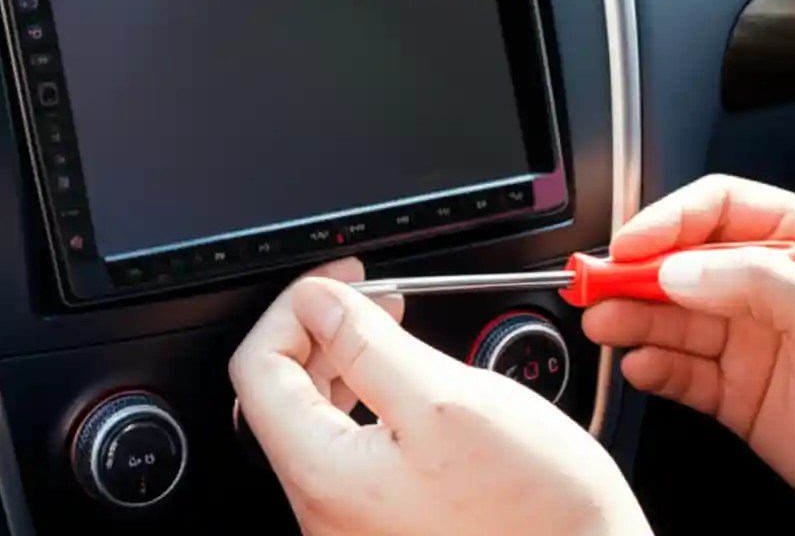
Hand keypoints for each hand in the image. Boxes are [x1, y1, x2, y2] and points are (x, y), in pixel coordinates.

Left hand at [229, 258, 647, 535]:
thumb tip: (315, 301)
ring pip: (314, 419)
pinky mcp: (382, 523)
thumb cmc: (537, 513)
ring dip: (342, 359)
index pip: (257, 370)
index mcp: (324, 476)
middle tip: (368, 294)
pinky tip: (402, 380)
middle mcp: (324, 508)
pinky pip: (348, 448)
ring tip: (386, 325)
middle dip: (318, 329)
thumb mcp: (448, 400)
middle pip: (280, 395)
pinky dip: (365, 398)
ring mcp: (351, 520)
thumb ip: (367, 345)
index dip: (292, 309)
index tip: (335, 282)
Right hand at [584, 175, 794, 517]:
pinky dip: (655, 369)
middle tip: (595, 284)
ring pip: (677, 319)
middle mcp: (778, 288)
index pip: (725, 209)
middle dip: (637, 274)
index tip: (630, 243)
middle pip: (688, 263)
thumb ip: (751, 283)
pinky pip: (684, 373)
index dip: (671, 220)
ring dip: (635, 321)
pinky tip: (643, 366)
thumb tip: (677, 270)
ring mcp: (756, 341)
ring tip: (607, 326)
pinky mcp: (740, 393)